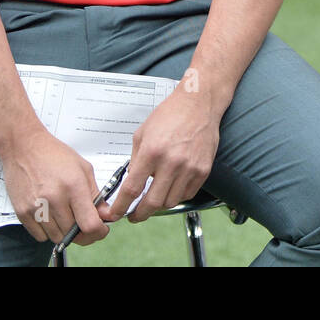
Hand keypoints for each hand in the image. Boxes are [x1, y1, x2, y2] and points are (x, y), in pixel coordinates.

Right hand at [0, 130, 108, 245]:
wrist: (23, 147)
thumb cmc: (55, 155)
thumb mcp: (84, 169)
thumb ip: (96, 195)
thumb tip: (106, 216)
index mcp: (73, 187)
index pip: (89, 224)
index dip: (99, 232)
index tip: (102, 230)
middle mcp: (54, 200)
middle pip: (73, 234)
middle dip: (84, 233)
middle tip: (86, 224)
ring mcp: (36, 208)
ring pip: (57, 238)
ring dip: (66, 233)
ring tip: (68, 217)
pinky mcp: (22, 213)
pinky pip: (40, 236)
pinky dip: (49, 232)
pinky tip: (52, 217)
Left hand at [100, 83, 219, 223]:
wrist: (198, 104)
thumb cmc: (170, 115)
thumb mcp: (142, 134)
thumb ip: (136, 160)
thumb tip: (132, 182)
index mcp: (152, 152)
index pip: (132, 189)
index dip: (121, 206)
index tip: (116, 213)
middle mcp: (172, 162)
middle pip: (152, 203)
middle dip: (140, 214)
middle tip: (134, 215)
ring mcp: (190, 167)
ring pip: (170, 202)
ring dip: (159, 204)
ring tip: (154, 198)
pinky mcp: (203, 170)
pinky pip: (187, 194)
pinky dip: (177, 195)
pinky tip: (171, 188)